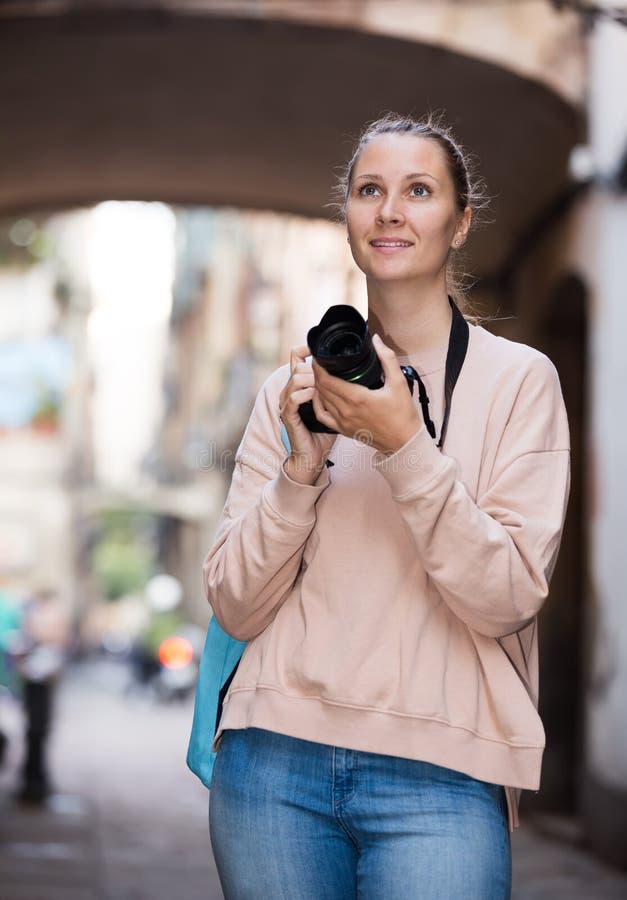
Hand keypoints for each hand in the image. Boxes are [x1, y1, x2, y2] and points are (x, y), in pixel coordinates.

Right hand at [279, 345, 336, 483]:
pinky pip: (294, 398)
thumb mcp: (333, 406)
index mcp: (299, 386)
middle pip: (297, 366)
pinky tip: (317, 395)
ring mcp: (287, 403)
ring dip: (311, 379)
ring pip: (295, 379)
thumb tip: (357, 371)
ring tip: (326, 383)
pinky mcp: (288, 415)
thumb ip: (338, 388)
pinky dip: (306, 394)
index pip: (296, 358)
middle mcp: (290, 391)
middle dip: (314, 366)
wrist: (312, 456)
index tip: (321, 348)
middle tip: (331, 371)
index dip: (305, 350)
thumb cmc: (323, 432)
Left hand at [311, 334, 421, 453]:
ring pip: (321, 400)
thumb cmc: (403, 415)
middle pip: (321, 388)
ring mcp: (343, 422)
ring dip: (318, 387)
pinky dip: (318, 404)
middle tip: (321, 362)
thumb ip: (387, 358)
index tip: (319, 356)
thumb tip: (376, 340)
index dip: (318, 366)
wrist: (404, 442)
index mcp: (357, 398)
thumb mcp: (399, 382)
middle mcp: (346, 411)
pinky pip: (323, 416)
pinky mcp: (344, 430)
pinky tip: (321, 396)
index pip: (326, 379)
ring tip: (322, 375)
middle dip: (317, 373)